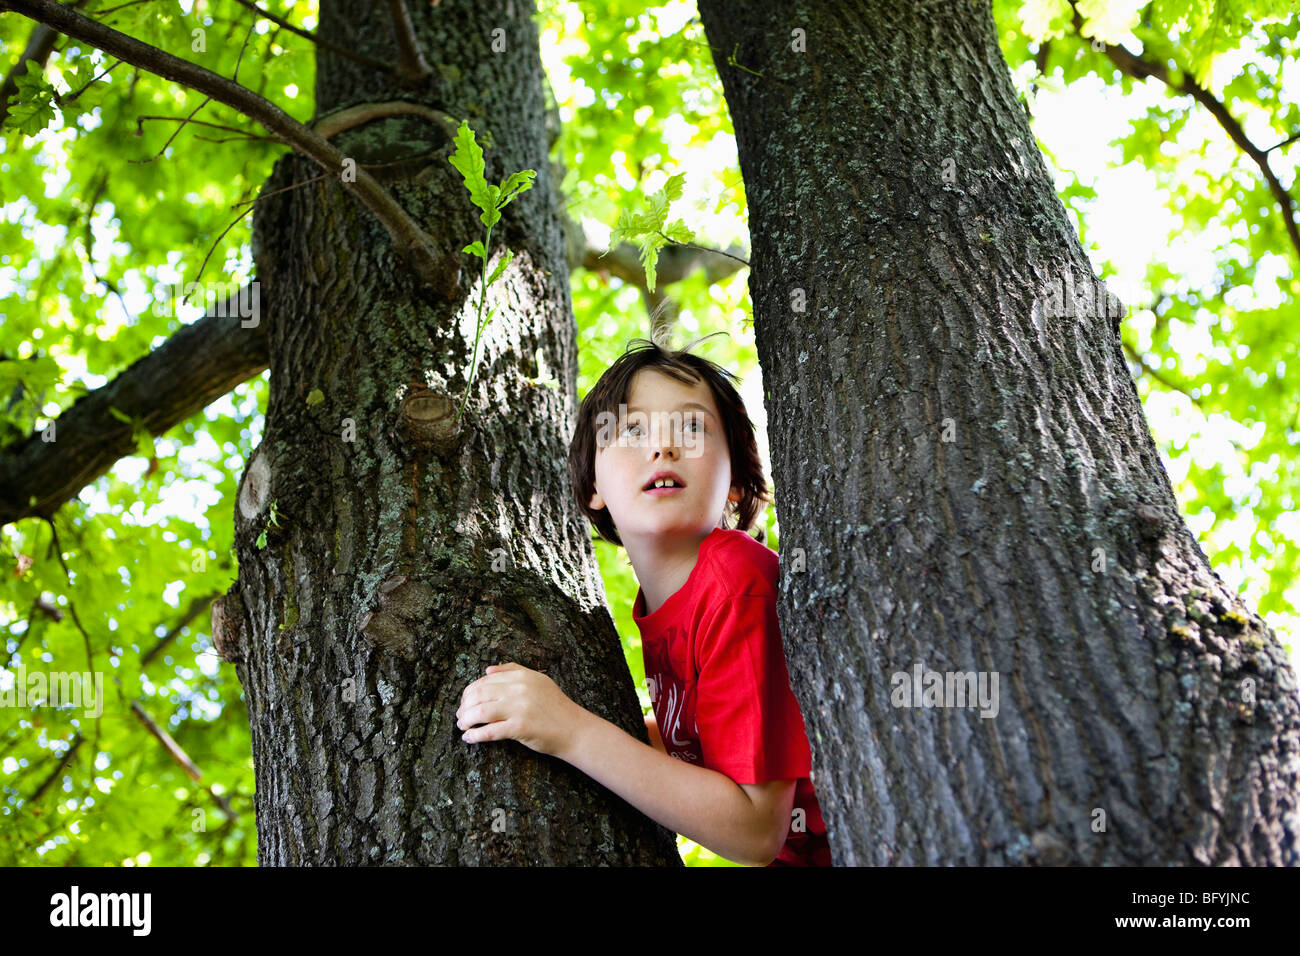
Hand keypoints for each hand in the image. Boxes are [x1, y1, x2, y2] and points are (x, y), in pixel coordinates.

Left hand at [456, 662, 588, 757]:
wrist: (574, 729)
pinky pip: (489, 731)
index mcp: (522, 676)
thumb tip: (487, 670)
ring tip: (462, 726)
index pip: (485, 680)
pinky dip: (474, 735)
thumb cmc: (555, 707)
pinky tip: (469, 738)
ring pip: (480, 711)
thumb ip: (513, 672)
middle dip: (464, 706)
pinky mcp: (519, 727)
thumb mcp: (538, 681)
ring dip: (465, 720)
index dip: (469, 692)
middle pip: (479, 695)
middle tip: (460, 716)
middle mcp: (519, 689)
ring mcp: (519, 708)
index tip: (465, 701)